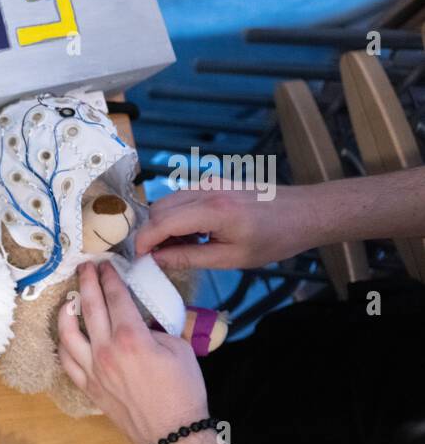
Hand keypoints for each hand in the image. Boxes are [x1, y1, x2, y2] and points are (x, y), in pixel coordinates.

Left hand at [57, 262, 208, 443]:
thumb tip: (140, 322)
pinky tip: (66, 336)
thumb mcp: (179, 349)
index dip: (110, 278)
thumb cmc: (183, 391)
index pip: (116, 298)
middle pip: (90, 308)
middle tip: (85, 268)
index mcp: (131, 337)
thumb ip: (155, 330)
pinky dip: (64, 345)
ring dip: (66, 312)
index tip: (106, 265)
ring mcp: (93, 370)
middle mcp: (106, 350)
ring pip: (68, 334)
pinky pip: (67, 362)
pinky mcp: (89, 387)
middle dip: (86, 283)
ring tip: (69, 300)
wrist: (172, 433)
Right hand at [134, 181, 309, 270]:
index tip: (138, 260)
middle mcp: (206, 190)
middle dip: (151, 234)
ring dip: (163, 226)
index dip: (143, 242)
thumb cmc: (274, 239)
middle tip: (158, 258)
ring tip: (179, 248)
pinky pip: (181, 198)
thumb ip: (189, 258)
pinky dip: (177, 217)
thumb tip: (155, 261)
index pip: (160, 222)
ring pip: (167, 202)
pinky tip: (193, 234)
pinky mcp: (213, 182)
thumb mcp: (231, 258)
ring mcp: (209, 183)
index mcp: (213, 210)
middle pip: (158, 209)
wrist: (305, 212)